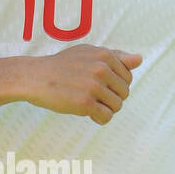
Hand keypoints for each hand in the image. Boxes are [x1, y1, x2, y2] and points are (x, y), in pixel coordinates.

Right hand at [25, 45, 141, 124]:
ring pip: (117, 106)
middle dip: (112, 98)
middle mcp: (101, 69)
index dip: (115, 85)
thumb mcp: (88, 53)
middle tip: (93, 96)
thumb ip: (116, 56)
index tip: (99, 85)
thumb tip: (140, 59)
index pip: (128, 77)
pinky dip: (100, 119)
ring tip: (90, 105)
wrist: (34, 77)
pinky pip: (106, 117)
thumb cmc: (61, 66)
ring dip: (106, 109)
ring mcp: (94, 86)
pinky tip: (90, 115)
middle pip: (124, 93)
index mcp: (105, 55)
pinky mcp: (85, 103)